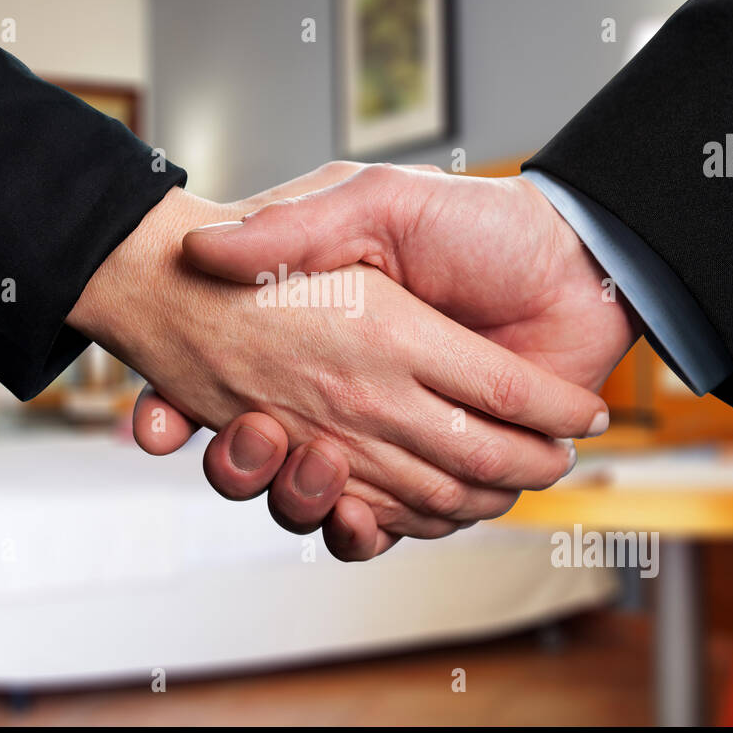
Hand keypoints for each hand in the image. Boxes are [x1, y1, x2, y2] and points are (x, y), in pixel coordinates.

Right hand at [139, 162, 641, 558]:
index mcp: (327, 339)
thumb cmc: (476, 223)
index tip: (159, 422)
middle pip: (269, 459)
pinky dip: (373, 532)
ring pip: (326, 502)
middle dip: (244, 465)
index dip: (184, 413)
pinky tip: (361, 514)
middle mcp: (353, 398)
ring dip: (303, 500)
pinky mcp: (446, 475)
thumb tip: (200, 250)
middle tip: (251, 434)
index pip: (235, 388)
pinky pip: (396, 525)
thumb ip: (298, 225)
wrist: (572, 262)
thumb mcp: (374, 200)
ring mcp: (398, 441)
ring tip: (312, 463)